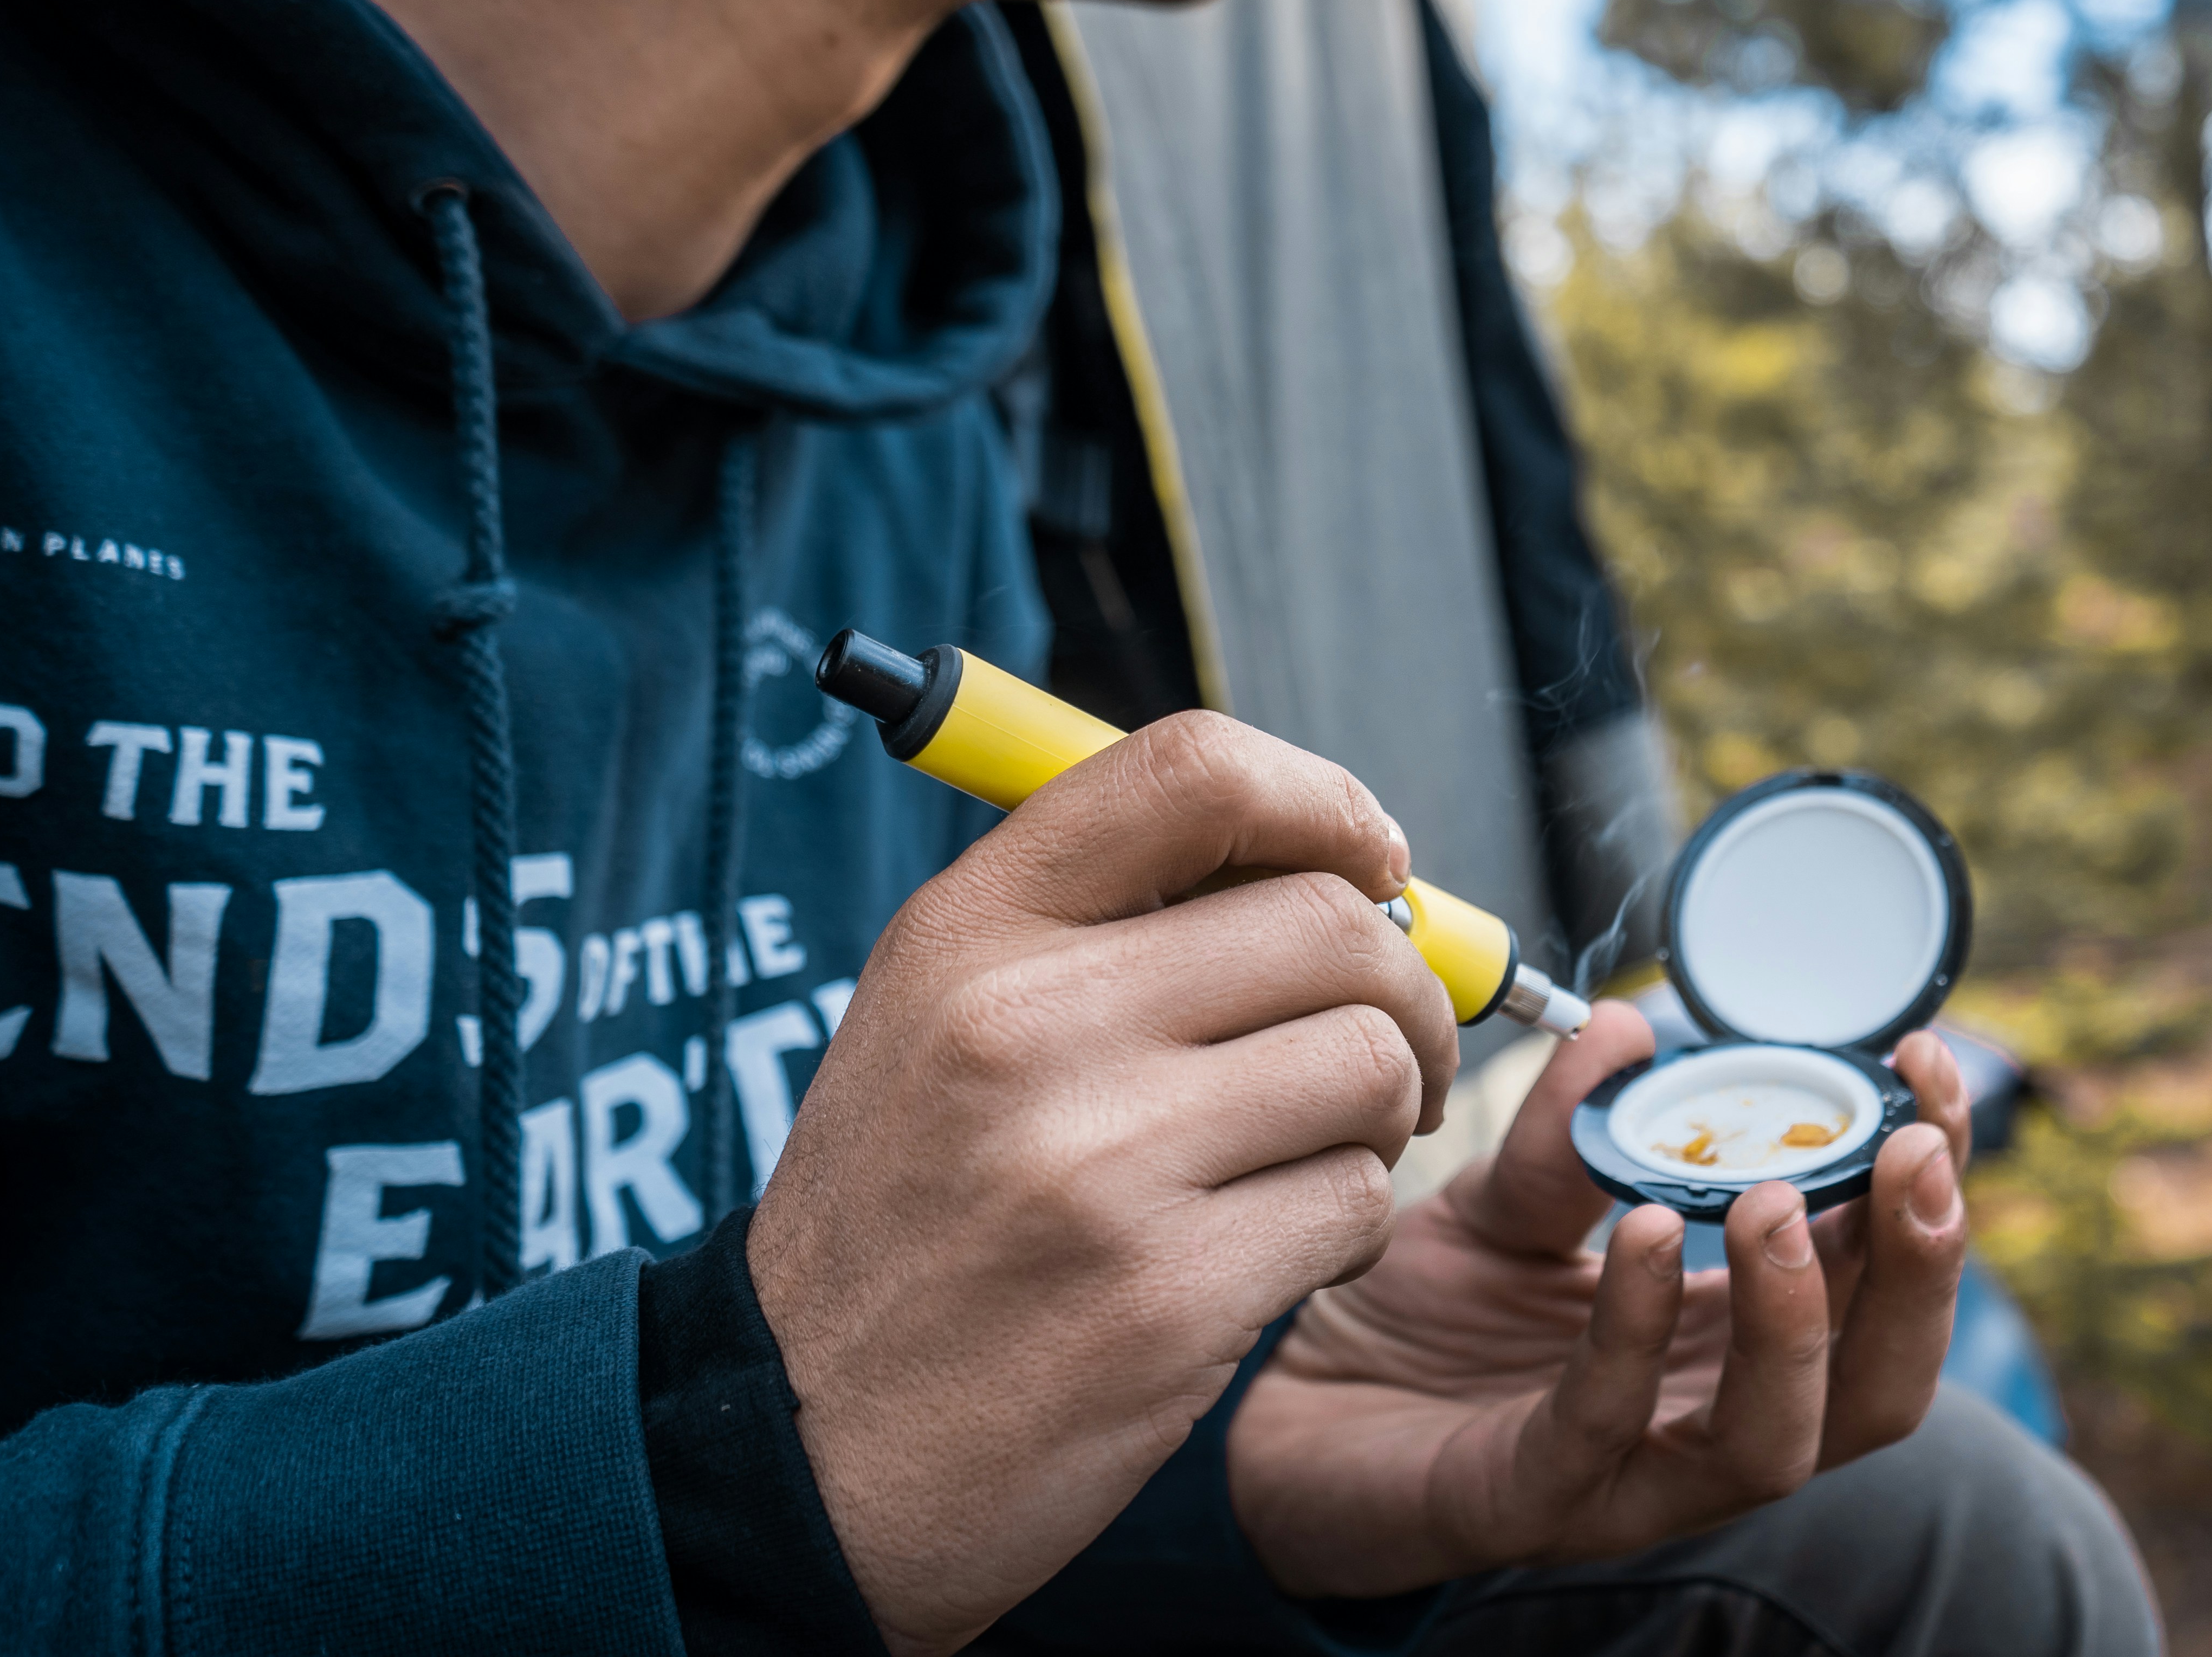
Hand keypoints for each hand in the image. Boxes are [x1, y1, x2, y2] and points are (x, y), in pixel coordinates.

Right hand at [745, 711, 1461, 1655]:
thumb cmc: (909, 1217)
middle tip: (1389, 1051)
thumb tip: (1341, 866)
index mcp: (971, 931)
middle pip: (1332, 923)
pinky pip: (1356, 1205)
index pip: (1195, 768)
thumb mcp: (942, 1015)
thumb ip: (1107, 920)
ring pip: (1368, 1064)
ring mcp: (1099, 1161)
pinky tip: (1274, 1253)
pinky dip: (1347, 1226)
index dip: (1327, 801)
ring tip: (1319, 1154)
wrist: (804, 1444)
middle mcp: (1028, 1023)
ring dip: (1385, 1114)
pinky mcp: (1166, 1298)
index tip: (1374, 863)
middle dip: (1407, 987)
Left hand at [1228, 1007, 1969, 1596]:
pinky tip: (1647, 1233)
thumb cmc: (1418, 1320)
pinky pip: (1608, 1426)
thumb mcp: (1502, 1201)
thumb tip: (1632, 1023)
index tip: (1926, 1067)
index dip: (1921, 1181)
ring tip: (1781, 1198)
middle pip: (1877, 1382)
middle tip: (1913, 1149)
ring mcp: (1628, 1478)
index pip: (1871, 1278)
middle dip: (1917, 1268)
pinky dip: (1638, 1328)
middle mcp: (1704, 1418)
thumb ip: (1572, 1127)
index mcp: (1725, 1339)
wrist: (1290, 1413)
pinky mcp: (1530, 1501)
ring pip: (1778, 1439)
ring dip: (1801, 1318)